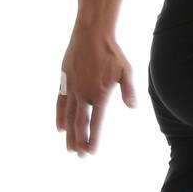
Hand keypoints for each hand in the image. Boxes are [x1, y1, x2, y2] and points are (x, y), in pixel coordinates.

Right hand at [56, 27, 136, 155]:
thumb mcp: (126, 71)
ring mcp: (73, 88)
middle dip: (80, 142)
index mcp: (100, 94)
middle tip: (80, 157)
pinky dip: (60, 116)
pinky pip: (60, 103)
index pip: (96, 122)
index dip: (93, 138)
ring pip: (69, 117)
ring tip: (69, 149)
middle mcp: (84, 94)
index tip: (91, 152)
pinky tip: (60, 128)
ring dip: (69, 134)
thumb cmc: (112, 52)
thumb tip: (132, 107)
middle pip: (81, 124)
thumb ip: (128, 90)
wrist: (91, 34)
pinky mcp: (64, 81)